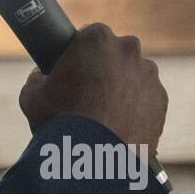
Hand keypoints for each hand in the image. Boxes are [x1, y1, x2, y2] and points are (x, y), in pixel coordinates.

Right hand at [18, 22, 167, 156]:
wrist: (94, 159)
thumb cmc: (59, 121)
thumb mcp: (32, 94)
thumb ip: (38, 78)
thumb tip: (41, 77)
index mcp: (97, 38)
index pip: (89, 35)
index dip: (79, 53)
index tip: (73, 69)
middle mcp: (128, 50)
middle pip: (115, 53)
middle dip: (104, 67)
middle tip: (87, 93)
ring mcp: (149, 75)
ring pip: (133, 76)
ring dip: (122, 88)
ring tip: (104, 115)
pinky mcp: (162, 101)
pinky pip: (147, 100)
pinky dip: (136, 109)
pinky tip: (119, 126)